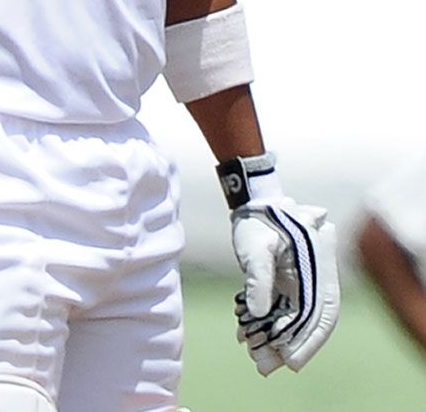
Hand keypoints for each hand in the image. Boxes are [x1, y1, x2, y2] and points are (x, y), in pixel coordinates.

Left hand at [231, 201, 339, 374]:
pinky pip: (283, 312)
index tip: (291, 361)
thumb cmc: (257, 222)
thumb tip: (259, 312)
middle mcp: (315, 278)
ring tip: (256, 359)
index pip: (322, 312)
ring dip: (277, 341)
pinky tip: (248, 338)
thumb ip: (259, 279)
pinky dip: (269, 327)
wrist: (254, 203)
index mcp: (317, 266)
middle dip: (289, 347)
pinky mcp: (289, 286)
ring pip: (295, 321)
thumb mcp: (256, 248)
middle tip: (266, 367)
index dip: (309, 340)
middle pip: (309, 322)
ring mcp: (303, 283)